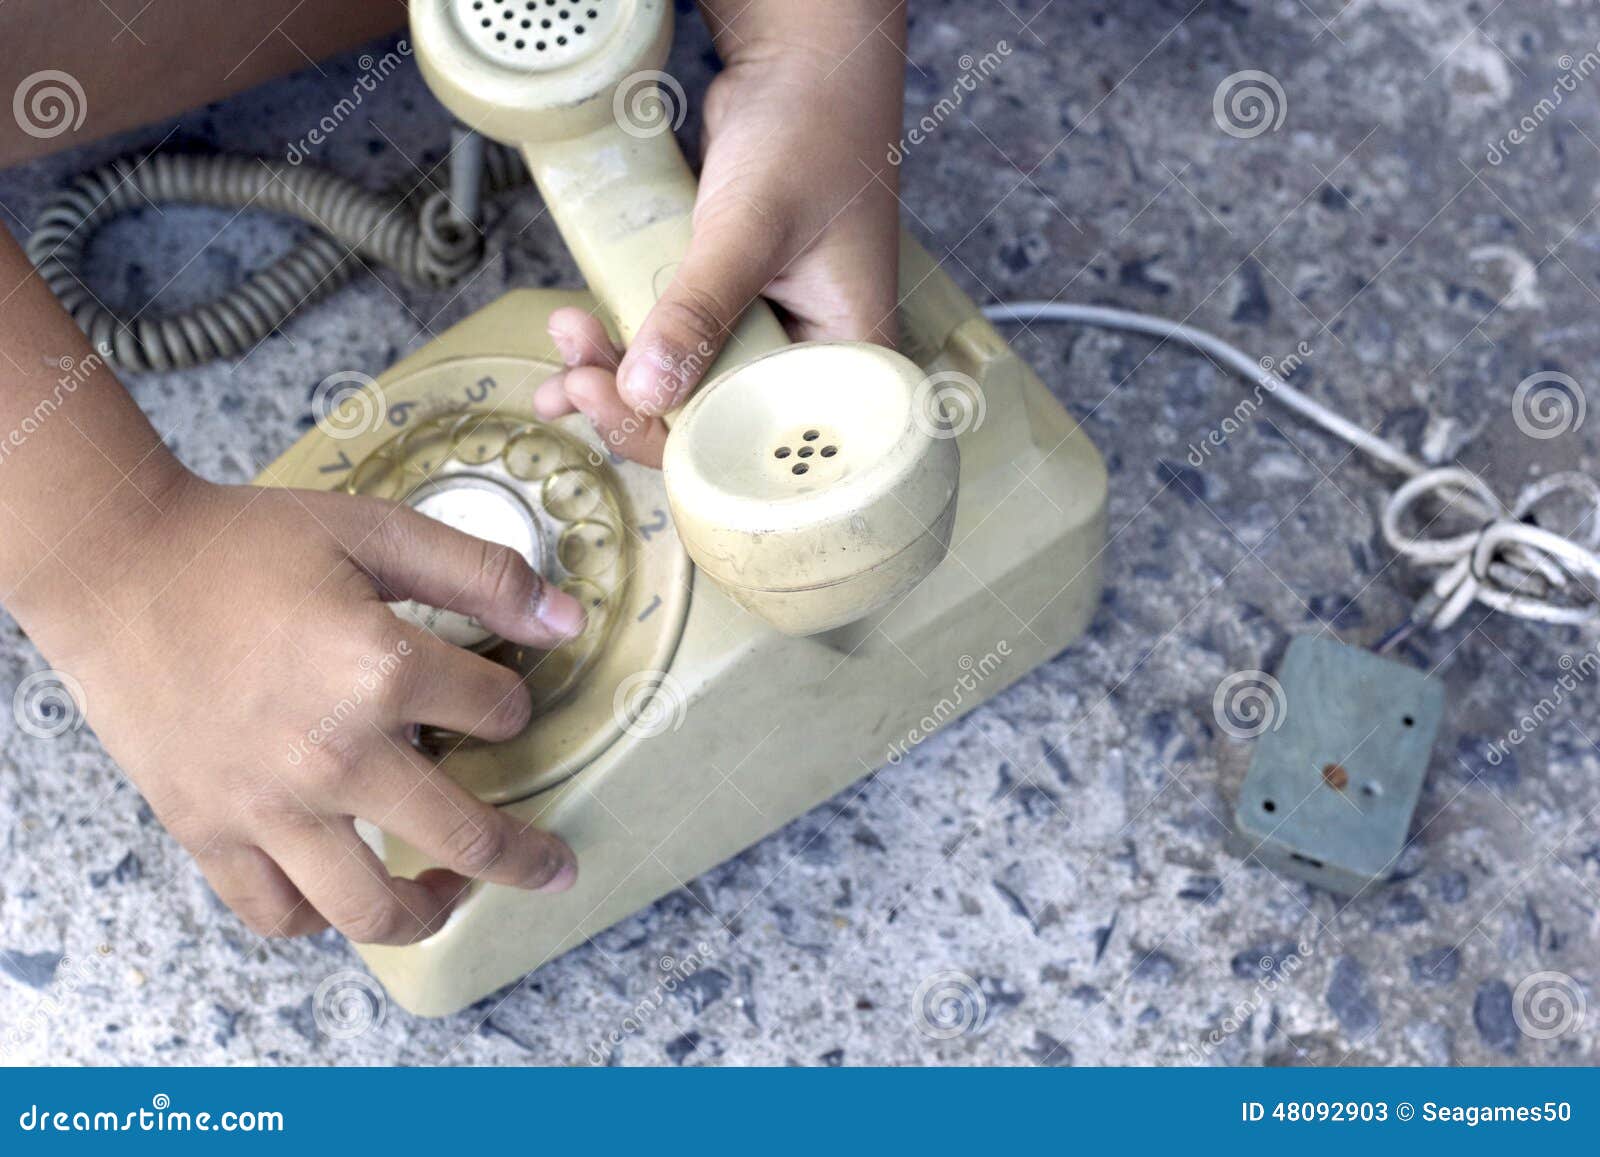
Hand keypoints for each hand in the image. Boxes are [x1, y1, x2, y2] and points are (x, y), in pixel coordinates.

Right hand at [32, 474, 584, 943]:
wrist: (117, 567)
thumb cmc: (245, 544)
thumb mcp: (376, 530)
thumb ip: (481, 574)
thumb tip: (568, 619)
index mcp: (379, 670)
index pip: (496, 714)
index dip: (513, 705)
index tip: (502, 702)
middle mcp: (331, 755)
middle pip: (464, 836)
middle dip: (527, 856)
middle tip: (554, 866)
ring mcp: (268, 807)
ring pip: (373, 909)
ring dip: (432, 912)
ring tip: (455, 895)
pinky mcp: (209, 831)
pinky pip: (277, 914)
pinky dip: (320, 919)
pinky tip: (347, 893)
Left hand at [533, 0, 906, 465]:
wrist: (802, 68)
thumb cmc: (812, 132)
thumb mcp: (751, 225)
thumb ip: (699, 307)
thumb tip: (644, 389)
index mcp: (849, 364)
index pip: (763, 441)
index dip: (681, 439)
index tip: (616, 400)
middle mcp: (811, 364)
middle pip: (715, 425)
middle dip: (635, 404)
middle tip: (577, 373)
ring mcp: (768, 338)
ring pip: (685, 390)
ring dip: (616, 376)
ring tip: (568, 340)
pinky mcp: (731, 313)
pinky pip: (674, 351)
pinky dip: (623, 350)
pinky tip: (575, 351)